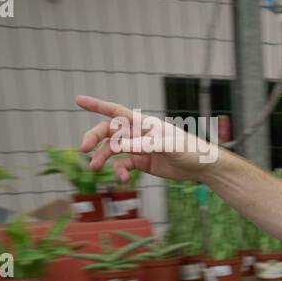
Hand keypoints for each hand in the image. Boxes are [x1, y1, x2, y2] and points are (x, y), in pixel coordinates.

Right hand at [75, 95, 220, 183]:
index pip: (116, 112)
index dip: (96, 105)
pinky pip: (123, 165)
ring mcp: (138, 148)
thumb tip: (120, 147)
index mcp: (143, 123)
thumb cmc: (189, 149)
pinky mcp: (142, 162)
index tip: (78, 100)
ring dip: (102, 158)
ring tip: (95, 168)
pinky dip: (119, 172)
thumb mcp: (169, 146)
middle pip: (109, 132)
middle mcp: (138, 133)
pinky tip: (123, 180)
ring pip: (112, 150)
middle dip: (94, 138)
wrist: (203, 166)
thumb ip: (145, 145)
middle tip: (84, 148)